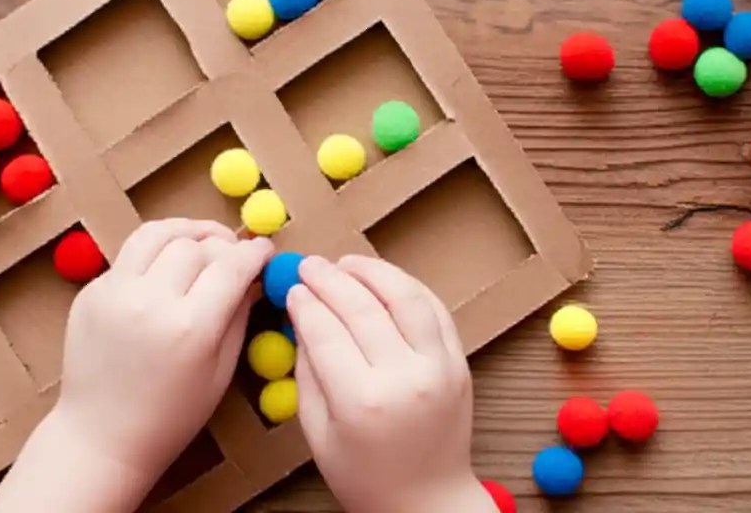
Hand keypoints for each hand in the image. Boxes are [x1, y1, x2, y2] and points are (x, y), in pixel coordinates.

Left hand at [0, 219, 273, 512]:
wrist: (102, 436)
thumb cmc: (171, 416)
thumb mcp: (220, 371)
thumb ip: (238, 317)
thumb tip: (254, 277)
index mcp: (191, 327)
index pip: (232, 265)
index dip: (255, 252)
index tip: (264, 250)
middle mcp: (151, 301)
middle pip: (196, 244)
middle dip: (223, 243)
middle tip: (234, 253)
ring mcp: (115, 293)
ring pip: (157, 233)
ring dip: (186, 231)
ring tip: (201, 241)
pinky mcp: (92, 292)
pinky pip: (129, 256)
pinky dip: (154, 253)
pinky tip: (166, 269)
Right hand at [287, 256, 494, 512]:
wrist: (428, 501)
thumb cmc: (364, 477)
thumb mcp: (317, 433)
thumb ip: (308, 372)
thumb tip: (301, 317)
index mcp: (361, 402)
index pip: (326, 331)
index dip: (304, 303)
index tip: (291, 289)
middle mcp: (404, 378)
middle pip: (362, 307)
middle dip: (330, 279)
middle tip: (310, 266)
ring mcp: (438, 367)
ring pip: (405, 296)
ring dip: (373, 271)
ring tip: (346, 263)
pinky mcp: (459, 363)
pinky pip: (435, 309)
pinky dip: (408, 287)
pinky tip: (384, 280)